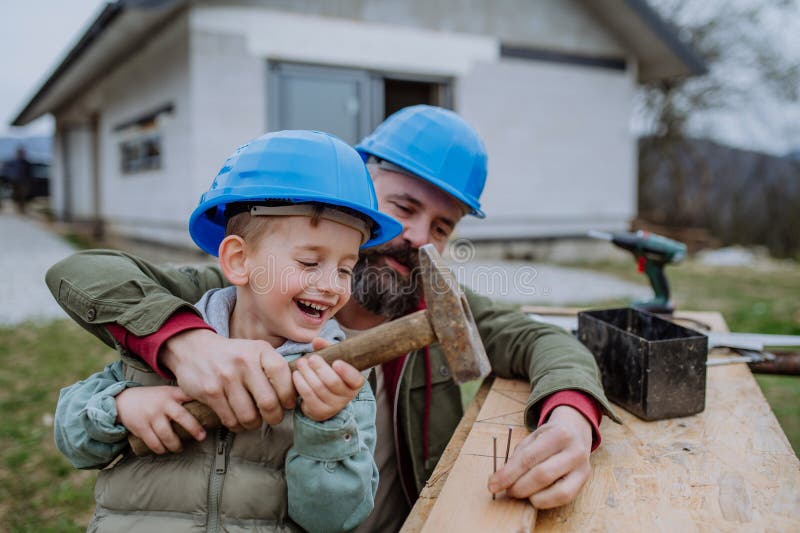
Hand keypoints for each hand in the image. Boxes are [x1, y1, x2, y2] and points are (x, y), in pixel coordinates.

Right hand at [116, 386, 205, 453]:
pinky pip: (153, 442)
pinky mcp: (141, 427)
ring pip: (167, 435)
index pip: (190, 396)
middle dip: (194, 429)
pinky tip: (164, 450)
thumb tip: (206, 406)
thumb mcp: (166, 392)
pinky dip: (160, 449)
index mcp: (171, 394)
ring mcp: (152, 416)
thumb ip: (182, 397)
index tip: (213, 413)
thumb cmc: (152, 398)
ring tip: (180, 448)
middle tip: (201, 437)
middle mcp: (163, 404)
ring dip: (176, 445)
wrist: (124, 400)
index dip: (202, 402)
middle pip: (182, 417)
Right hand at [161, 329, 295, 430]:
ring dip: (254, 424)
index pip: (282, 374)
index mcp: (260, 350)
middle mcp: (244, 362)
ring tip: (255, 420)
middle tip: (273, 418)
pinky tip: (238, 420)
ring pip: (249, 416)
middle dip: (274, 417)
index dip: (289, 394)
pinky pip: (230, 419)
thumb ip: (274, 368)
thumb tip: (297, 394)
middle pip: (268, 402)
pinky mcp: (210, 392)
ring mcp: (226, 377)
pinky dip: (237, 426)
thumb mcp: (256, 351)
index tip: (288, 403)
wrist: (194, 349)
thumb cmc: (233, 355)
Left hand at [292, 355, 364, 421]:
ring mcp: (333, 406)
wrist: (323, 398)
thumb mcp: (332, 360)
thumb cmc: (329, 374)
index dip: (346, 372)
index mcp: (354, 383)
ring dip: (307, 373)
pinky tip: (296, 374)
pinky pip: (308, 396)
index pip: (355, 379)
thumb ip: (327, 348)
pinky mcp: (319, 412)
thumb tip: (316, 341)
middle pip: (333, 382)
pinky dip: (300, 383)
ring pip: (318, 388)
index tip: (336, 362)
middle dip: (320, 368)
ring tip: (301, 363)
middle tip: (311, 358)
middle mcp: (346, 397)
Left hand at [488, 405, 592, 508]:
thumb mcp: (532, 438)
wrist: (576, 430)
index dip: (508, 474)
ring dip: (533, 496)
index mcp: (558, 434)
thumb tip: (501, 479)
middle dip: (519, 487)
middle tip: (507, 491)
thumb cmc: (549, 436)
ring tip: (520, 493)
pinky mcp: (584, 480)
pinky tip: (534, 497)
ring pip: (557, 491)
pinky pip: (565, 498)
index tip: (492, 484)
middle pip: (542, 475)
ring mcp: (582, 467)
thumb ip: (518, 457)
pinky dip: (546, 501)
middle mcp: (574, 451)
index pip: (528, 458)